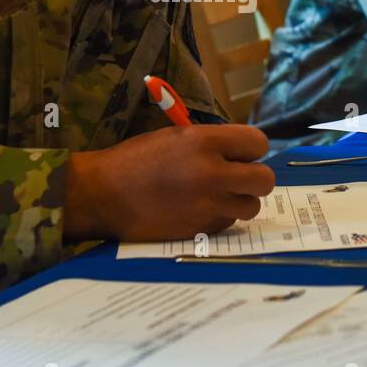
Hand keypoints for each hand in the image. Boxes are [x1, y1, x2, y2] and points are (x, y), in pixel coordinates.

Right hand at [64, 125, 274, 241]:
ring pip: (251, 206)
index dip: (252, 149)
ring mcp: (207, 205)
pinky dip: (218, 218)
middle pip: (264, 179)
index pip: (258, 143)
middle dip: (254, 179)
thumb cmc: (135, 160)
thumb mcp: (175, 136)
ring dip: (238, 201)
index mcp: (204, 142)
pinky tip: (196, 210)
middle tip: (238, 179)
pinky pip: (227, 223)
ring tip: (215, 196)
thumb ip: (210, 143)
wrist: (102, 195)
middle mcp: (212, 173)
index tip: (242, 155)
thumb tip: (240, 152)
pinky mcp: (200, 230)